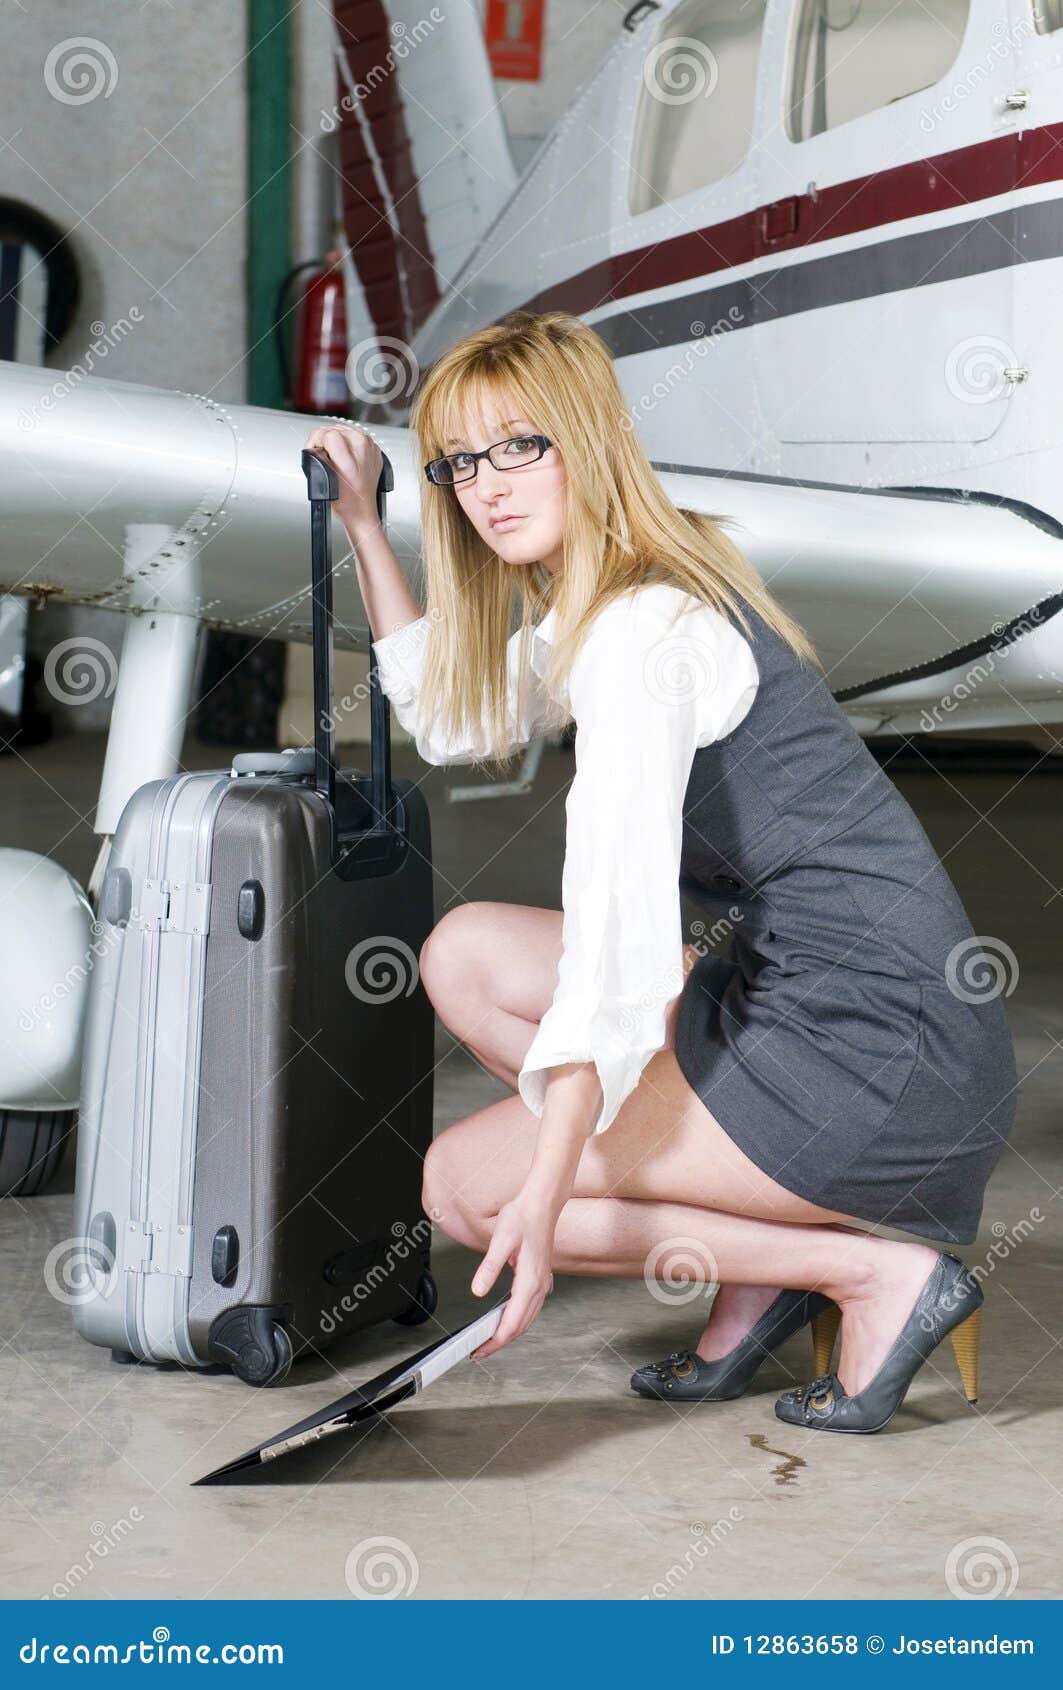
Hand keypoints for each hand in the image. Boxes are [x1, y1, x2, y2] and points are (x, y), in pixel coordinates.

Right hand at [303, 422, 382, 537]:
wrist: (363, 511)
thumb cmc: (347, 502)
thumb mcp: (325, 481)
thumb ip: (318, 457)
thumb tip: (315, 445)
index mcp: (351, 458)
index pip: (328, 433)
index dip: (316, 441)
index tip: (314, 450)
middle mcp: (364, 450)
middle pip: (335, 429)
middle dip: (325, 440)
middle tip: (323, 456)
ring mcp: (371, 448)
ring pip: (344, 430)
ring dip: (336, 440)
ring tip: (334, 457)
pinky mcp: (374, 449)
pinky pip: (355, 436)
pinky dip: (347, 443)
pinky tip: (345, 456)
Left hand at [468, 1195, 556, 1359]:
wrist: (541, 1205)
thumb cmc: (522, 1218)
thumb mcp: (500, 1240)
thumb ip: (489, 1268)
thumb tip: (478, 1291)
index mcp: (530, 1281)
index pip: (512, 1322)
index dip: (495, 1341)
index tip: (480, 1350)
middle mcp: (539, 1286)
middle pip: (521, 1327)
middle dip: (499, 1343)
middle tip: (478, 1352)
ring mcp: (542, 1284)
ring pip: (527, 1320)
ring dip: (508, 1334)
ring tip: (488, 1341)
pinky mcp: (540, 1280)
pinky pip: (530, 1310)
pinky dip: (517, 1321)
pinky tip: (505, 1321)